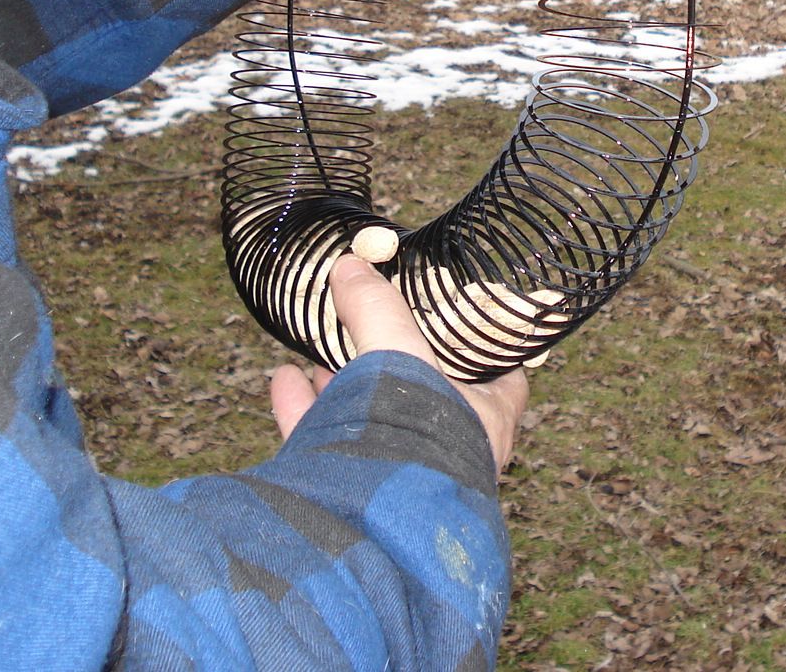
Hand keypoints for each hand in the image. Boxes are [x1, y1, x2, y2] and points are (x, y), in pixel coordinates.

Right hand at [270, 254, 529, 475]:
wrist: (368, 519)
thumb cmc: (410, 434)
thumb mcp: (398, 350)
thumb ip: (376, 308)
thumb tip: (350, 267)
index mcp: (484, 418)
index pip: (502, 376)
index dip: (483, 344)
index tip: (462, 314)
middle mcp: (448, 451)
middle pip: (426, 396)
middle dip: (395, 363)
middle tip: (374, 328)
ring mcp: (400, 475)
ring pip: (375, 424)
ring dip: (345, 386)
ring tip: (322, 355)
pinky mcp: (352, 495)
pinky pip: (328, 447)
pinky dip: (305, 412)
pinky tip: (283, 380)